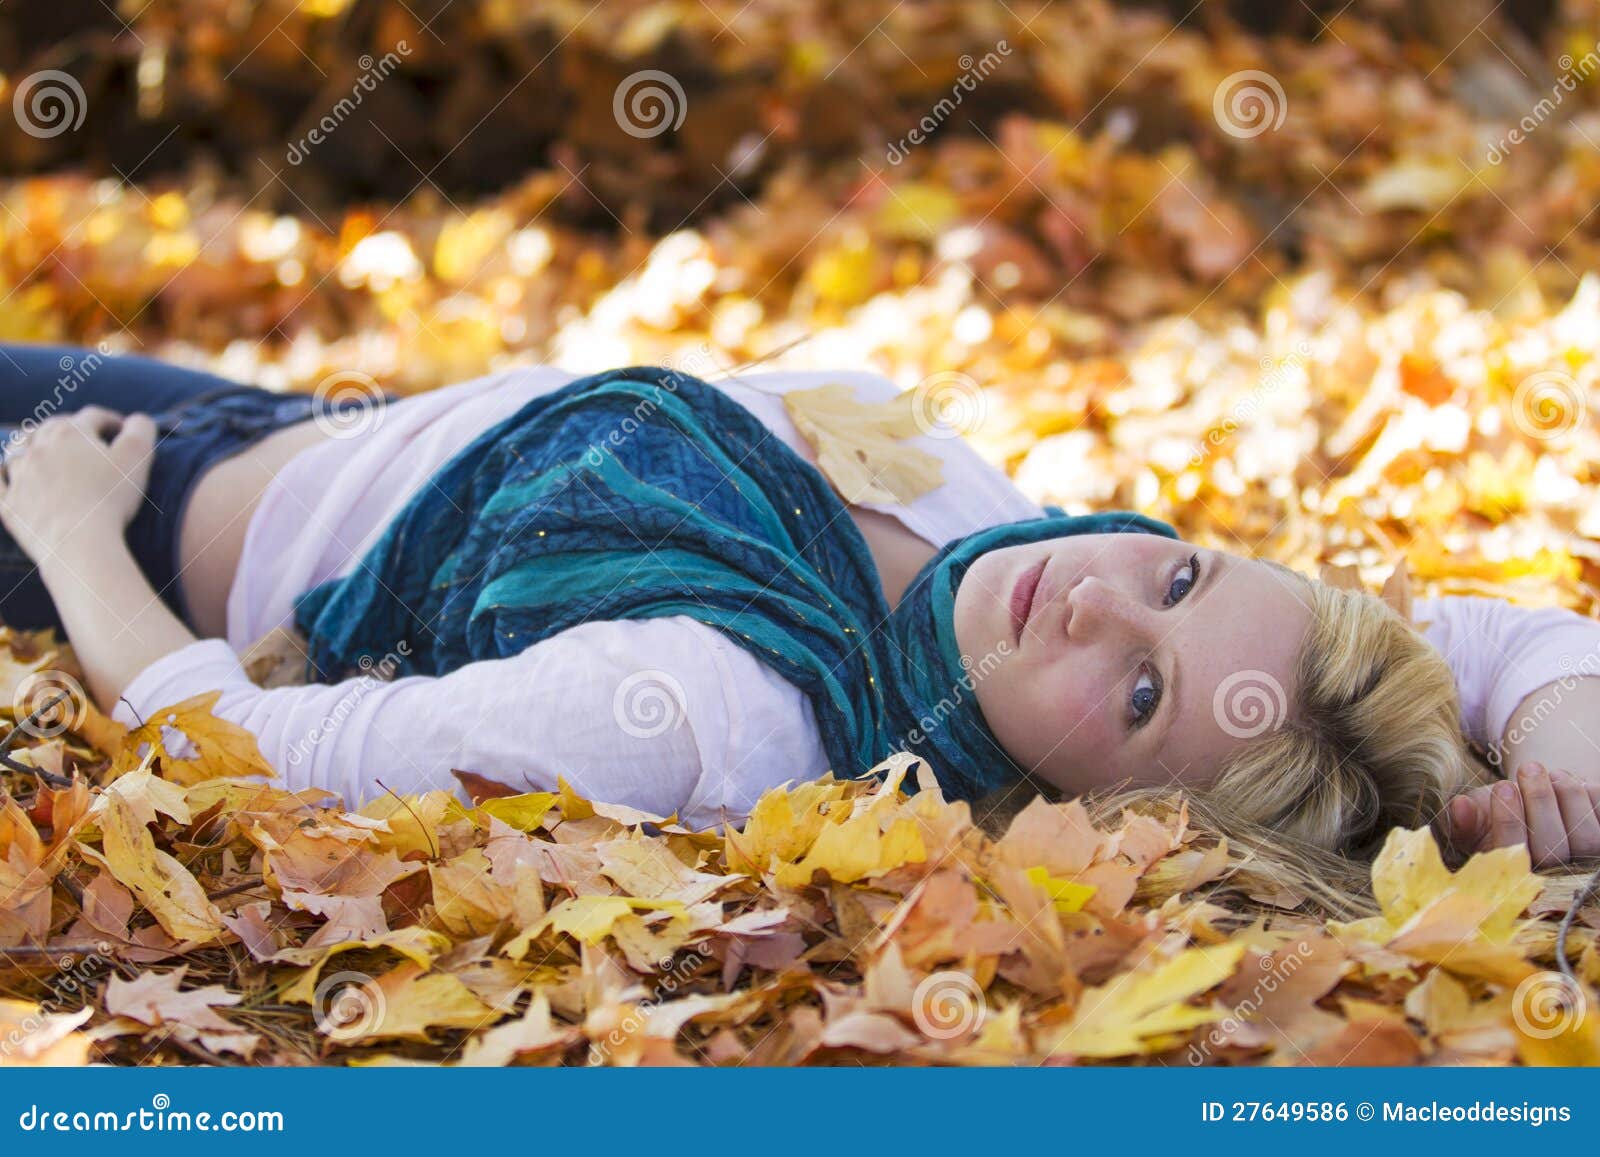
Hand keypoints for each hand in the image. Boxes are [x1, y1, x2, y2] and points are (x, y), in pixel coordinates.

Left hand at [0, 408, 155, 563]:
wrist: (78, 541)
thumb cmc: (111, 497)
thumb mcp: (139, 457)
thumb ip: (141, 429)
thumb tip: (138, 418)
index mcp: (71, 433)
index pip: (93, 416)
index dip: (111, 420)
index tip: (123, 430)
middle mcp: (39, 447)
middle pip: (51, 426)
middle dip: (68, 426)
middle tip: (84, 435)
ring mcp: (20, 475)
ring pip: (18, 449)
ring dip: (31, 444)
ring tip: (41, 448)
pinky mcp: (9, 503)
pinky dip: (1, 474)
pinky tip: (6, 472)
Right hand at [1444, 763, 1599, 866]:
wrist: (1529, 813)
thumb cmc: (1494, 818)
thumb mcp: (1474, 818)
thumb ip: (1462, 819)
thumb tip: (1459, 807)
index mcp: (1511, 875)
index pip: (1514, 857)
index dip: (1509, 822)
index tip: (1502, 786)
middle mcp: (1551, 877)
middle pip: (1554, 849)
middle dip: (1541, 802)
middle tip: (1528, 768)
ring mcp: (1585, 864)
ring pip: (1587, 838)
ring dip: (1568, 796)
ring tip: (1550, 773)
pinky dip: (1590, 794)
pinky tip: (1568, 781)